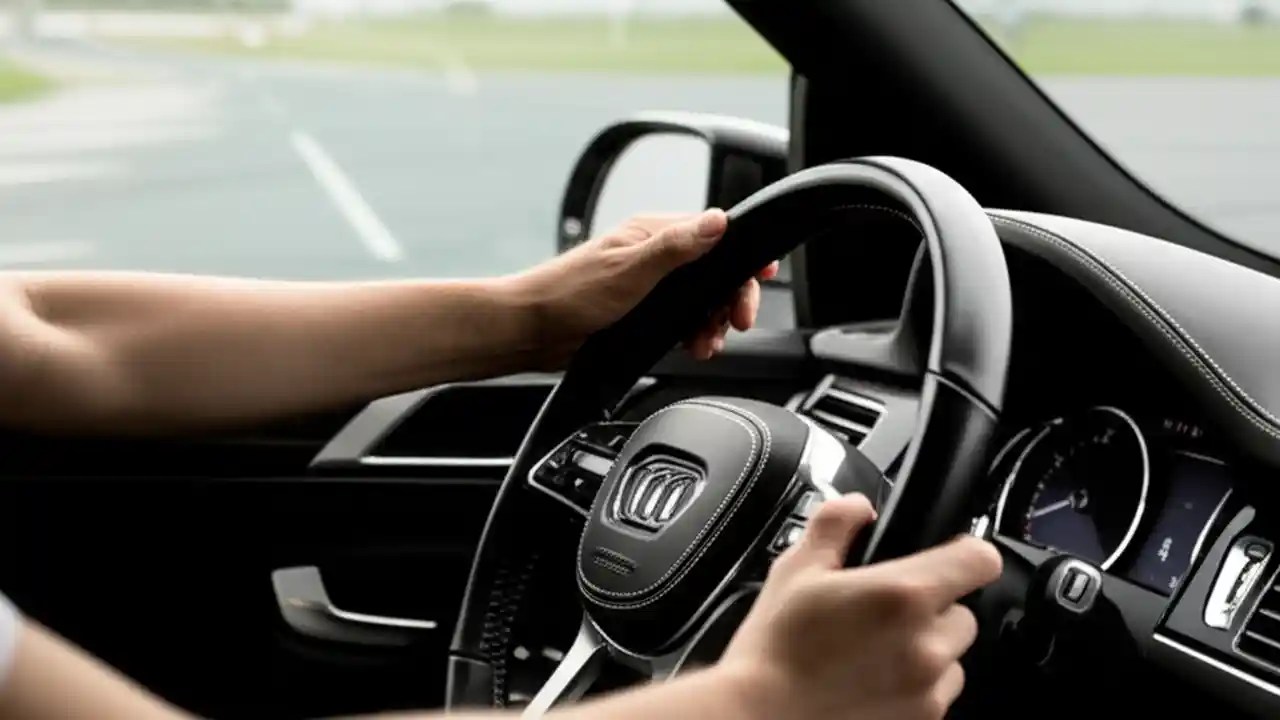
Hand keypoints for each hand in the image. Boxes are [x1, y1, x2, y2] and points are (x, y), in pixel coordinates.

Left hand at [511, 209, 778, 362]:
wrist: (532, 331)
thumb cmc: (570, 294)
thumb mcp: (631, 270)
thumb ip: (677, 246)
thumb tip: (719, 220)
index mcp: (654, 234)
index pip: (714, 235)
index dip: (742, 257)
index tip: (762, 275)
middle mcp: (655, 256)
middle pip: (714, 272)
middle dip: (730, 298)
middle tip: (736, 322)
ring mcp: (649, 286)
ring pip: (700, 301)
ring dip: (711, 323)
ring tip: (707, 344)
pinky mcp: (642, 314)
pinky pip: (682, 321)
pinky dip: (694, 335)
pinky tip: (693, 348)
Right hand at [716, 494, 1002, 719]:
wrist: (761, 715)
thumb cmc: (776, 648)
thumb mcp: (796, 568)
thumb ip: (836, 523)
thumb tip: (860, 507)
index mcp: (904, 595)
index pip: (980, 560)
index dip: (965, 552)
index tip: (948, 556)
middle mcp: (928, 645)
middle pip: (965, 612)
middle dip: (933, 608)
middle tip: (885, 612)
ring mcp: (929, 690)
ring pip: (953, 657)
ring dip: (928, 649)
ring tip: (876, 650)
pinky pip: (938, 694)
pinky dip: (918, 686)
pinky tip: (874, 680)